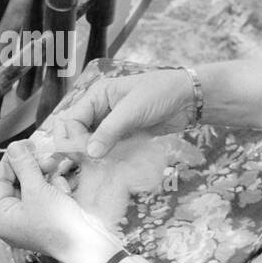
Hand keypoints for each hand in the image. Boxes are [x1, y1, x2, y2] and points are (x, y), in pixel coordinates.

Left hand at [0, 140, 88, 257]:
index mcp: (3, 218)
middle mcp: (14, 221)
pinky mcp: (49, 218)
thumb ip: (24, 165)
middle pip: (16, 183)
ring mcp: (32, 220)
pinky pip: (46, 196)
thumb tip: (13, 147)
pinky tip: (64, 192)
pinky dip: (55, 189)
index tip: (23, 146)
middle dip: (32, 169)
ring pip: (33, 187)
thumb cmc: (59, 224)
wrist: (89, 246)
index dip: (10, 162)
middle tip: (45, 157)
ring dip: (46, 178)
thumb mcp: (38, 190)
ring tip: (58, 175)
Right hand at [34, 68, 195, 167]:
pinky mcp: (124, 136)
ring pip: (91, 143)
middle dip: (79, 149)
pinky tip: (109, 168)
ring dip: (93, 156)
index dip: (74, 138)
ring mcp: (112, 124)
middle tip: (88, 164)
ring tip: (98, 169)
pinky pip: (108, 149)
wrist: (189, 99)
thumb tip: (90, 152)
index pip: (72, 119)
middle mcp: (100, 110)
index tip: (84, 154)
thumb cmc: (160, 93)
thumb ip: (109, 131)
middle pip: (78, 132)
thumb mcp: (132, 110)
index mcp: (97, 95)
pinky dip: (107, 158)